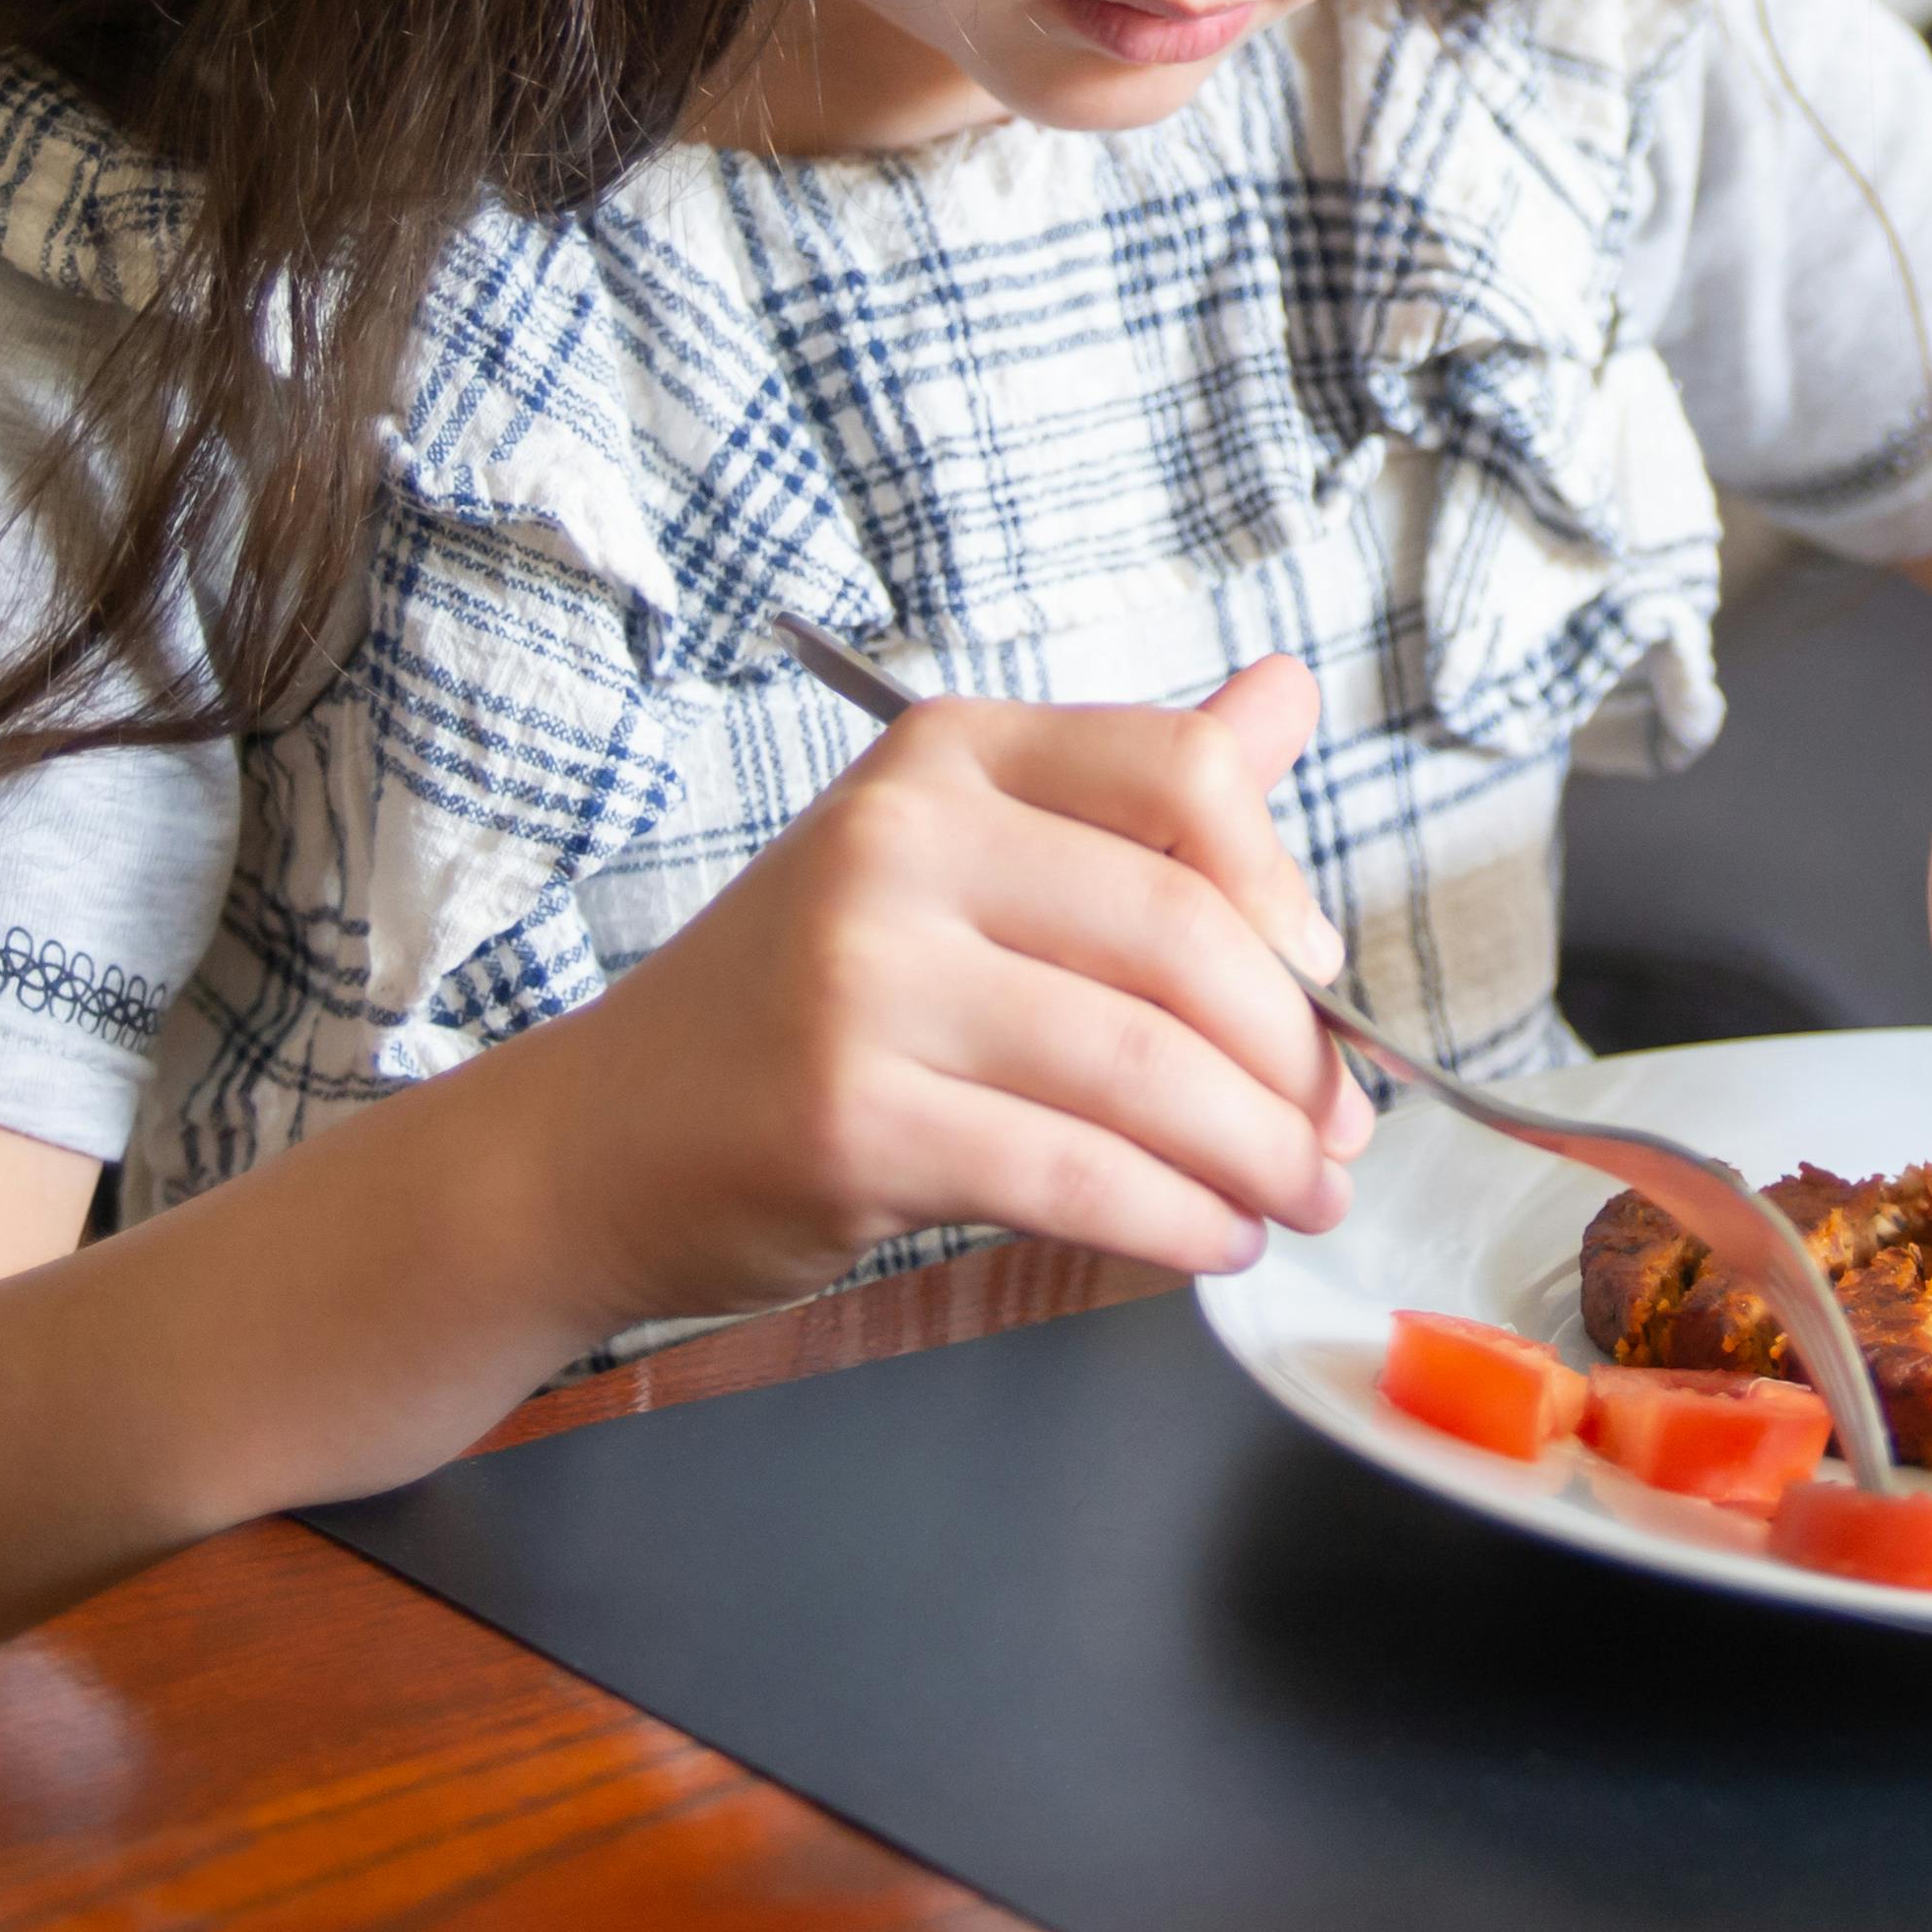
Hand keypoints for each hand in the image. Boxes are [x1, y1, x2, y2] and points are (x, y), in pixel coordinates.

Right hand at [538, 655, 1376, 1322]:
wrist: (596, 1142)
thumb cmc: (798, 1004)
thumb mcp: (951, 857)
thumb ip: (1129, 789)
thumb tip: (1287, 694)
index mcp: (943, 759)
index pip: (1180, 776)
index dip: (1284, 889)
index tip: (1322, 977)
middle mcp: (900, 844)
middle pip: (1181, 938)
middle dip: (1292, 1056)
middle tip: (1336, 1130)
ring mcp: (865, 981)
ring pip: (1141, 1069)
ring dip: (1255, 1153)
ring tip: (1296, 1196)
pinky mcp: (850, 1118)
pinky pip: (1074, 1174)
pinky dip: (1175, 1220)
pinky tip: (1211, 1237)